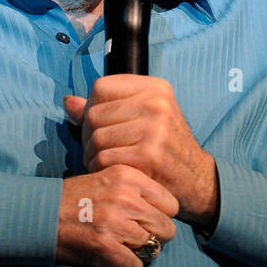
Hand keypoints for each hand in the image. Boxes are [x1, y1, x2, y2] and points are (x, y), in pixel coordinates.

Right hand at [57, 165, 178, 266]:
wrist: (40, 214)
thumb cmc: (75, 197)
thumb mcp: (107, 177)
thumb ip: (137, 188)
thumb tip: (164, 209)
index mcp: (128, 176)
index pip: (171, 203)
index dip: (162, 214)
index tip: (148, 218)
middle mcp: (125, 198)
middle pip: (167, 227)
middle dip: (156, 235)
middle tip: (138, 235)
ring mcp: (116, 224)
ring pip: (155, 247)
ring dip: (142, 251)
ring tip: (126, 245)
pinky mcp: (106, 248)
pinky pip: (137, 264)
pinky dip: (128, 264)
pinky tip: (115, 255)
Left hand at [64, 74, 219, 231]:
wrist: (197, 179)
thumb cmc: (165, 147)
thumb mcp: (143, 117)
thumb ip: (106, 107)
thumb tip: (68, 101)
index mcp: (155, 88)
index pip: (100, 87)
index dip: (92, 108)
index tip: (102, 125)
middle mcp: (157, 103)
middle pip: (94, 114)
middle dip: (89, 136)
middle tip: (101, 150)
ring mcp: (155, 128)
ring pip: (96, 138)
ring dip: (92, 155)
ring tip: (105, 162)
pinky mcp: (149, 154)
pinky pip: (104, 159)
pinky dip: (100, 169)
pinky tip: (112, 172)